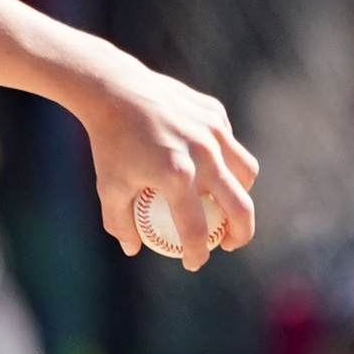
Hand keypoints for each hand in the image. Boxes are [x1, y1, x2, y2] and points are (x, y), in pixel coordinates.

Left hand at [79, 55, 257, 272]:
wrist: (115, 89)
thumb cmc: (109, 143)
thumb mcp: (108, 187)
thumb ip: (120, 223)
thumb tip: (134, 250)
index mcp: (176, 177)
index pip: (196, 229)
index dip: (197, 254)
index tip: (193, 264)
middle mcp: (203, 155)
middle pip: (239, 206)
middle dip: (241, 234)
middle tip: (230, 244)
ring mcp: (213, 132)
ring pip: (246, 172)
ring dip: (243, 195)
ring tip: (230, 208)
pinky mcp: (215, 113)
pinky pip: (229, 144)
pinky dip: (226, 160)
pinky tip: (213, 169)